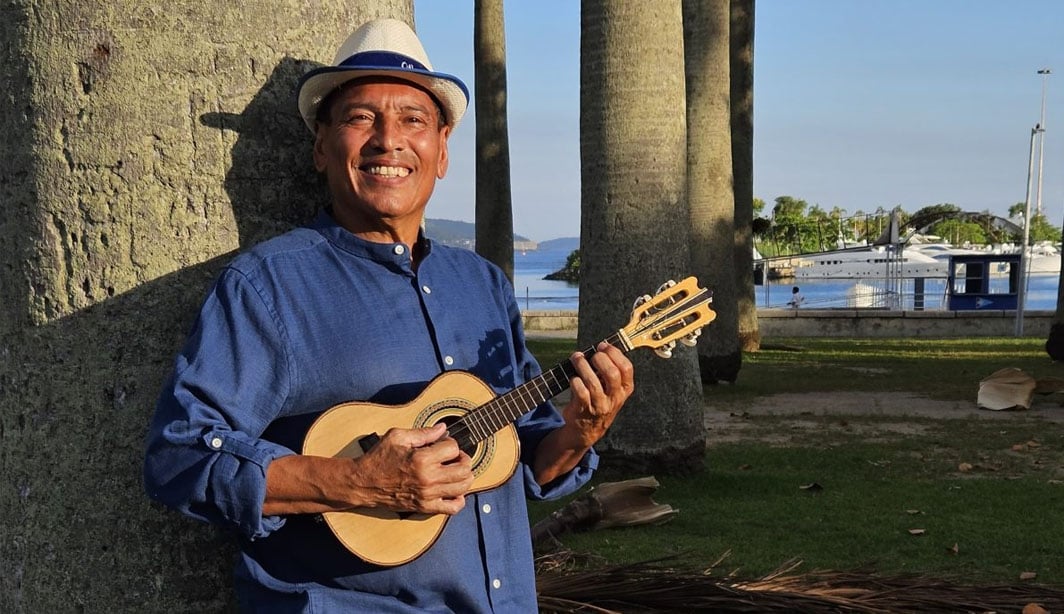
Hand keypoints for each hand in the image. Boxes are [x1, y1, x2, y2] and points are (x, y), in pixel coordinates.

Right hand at [355, 423, 473, 514]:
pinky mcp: (425, 507)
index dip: (451, 443)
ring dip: (465, 477)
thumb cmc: (379, 458)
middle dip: (464, 459)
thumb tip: (443, 428)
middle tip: (456, 457)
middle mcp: (428, 479)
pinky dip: (459, 500)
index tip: (443, 443)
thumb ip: (423, 432)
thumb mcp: (398, 437)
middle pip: (463, 469)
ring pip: (462, 487)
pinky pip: (452, 508)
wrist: (364, 483)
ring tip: (456, 471)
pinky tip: (454, 491)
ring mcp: (428, 495)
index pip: (453, 448)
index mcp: (421, 459)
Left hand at [559, 342, 634, 447]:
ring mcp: (600, 405)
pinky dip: (575, 381)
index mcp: (625, 389)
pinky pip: (580, 391)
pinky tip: (572, 377)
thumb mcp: (611, 389)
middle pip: (612, 374)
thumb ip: (609, 370)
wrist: (587, 430)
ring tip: (576, 358)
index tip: (603, 346)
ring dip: (583, 365)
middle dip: (600, 359)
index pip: (626, 368)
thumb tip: (601, 347)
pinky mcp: (584, 409)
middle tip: (591, 354)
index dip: (614, 353)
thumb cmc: (598, 401)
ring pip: (593, 382)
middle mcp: (615, 398)